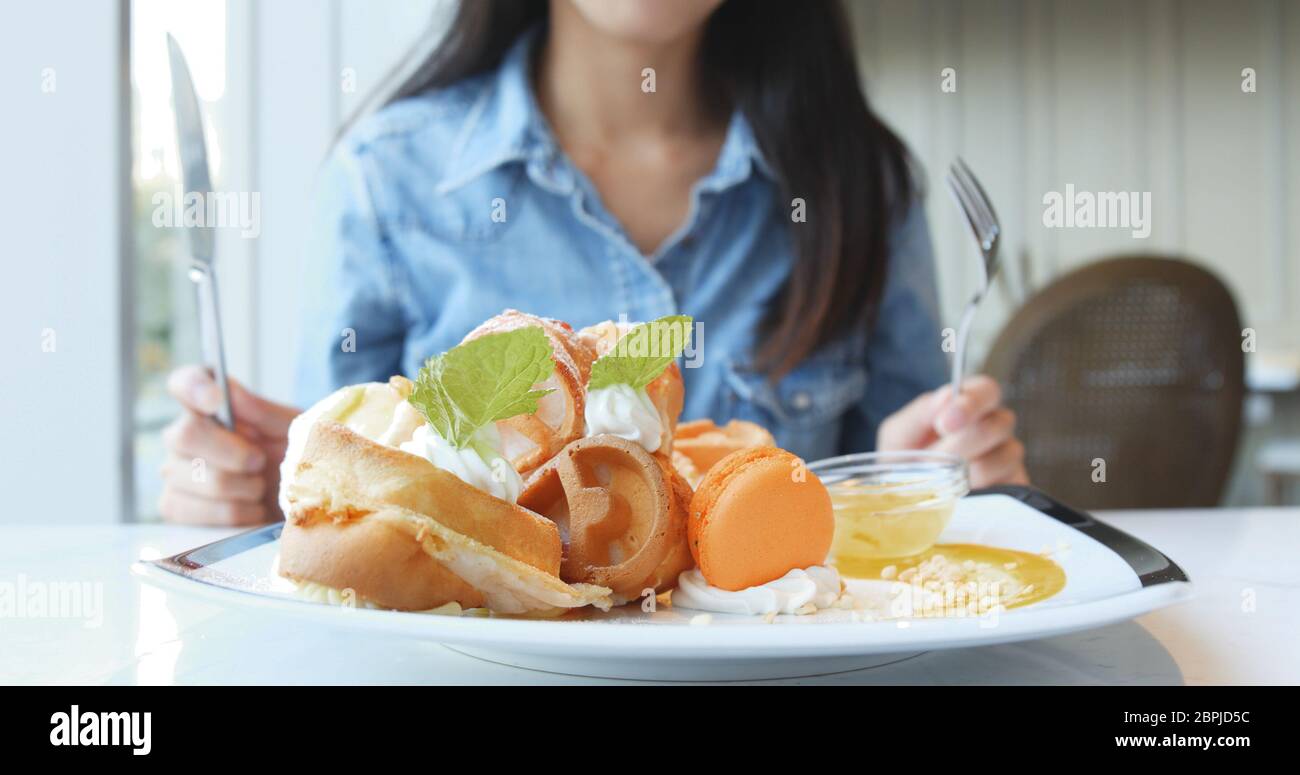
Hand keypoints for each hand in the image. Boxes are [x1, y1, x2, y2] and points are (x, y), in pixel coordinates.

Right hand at [158, 366, 299, 524]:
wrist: (299, 503)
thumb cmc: (292, 459)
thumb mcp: (292, 431)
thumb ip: (261, 411)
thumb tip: (228, 391)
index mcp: (212, 406)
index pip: (185, 382)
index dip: (194, 387)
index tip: (217, 400)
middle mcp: (184, 434)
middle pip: (185, 435)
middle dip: (234, 455)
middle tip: (260, 463)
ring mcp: (174, 471)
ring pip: (197, 478)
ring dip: (243, 489)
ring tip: (259, 488)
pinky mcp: (174, 505)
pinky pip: (193, 510)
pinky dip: (234, 514)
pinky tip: (249, 509)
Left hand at [877, 375, 1027, 488]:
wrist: (905, 502)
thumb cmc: (904, 461)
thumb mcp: (899, 435)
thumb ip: (920, 413)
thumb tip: (946, 396)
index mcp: (968, 405)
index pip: (986, 390)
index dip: (970, 404)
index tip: (943, 423)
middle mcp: (994, 427)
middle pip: (1001, 423)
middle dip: (962, 443)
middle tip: (932, 459)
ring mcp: (1007, 458)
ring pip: (1004, 457)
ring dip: (967, 472)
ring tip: (940, 480)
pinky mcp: (1014, 487)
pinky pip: (1009, 485)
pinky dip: (982, 491)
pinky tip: (962, 495)